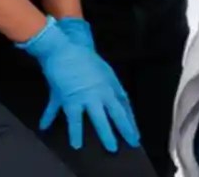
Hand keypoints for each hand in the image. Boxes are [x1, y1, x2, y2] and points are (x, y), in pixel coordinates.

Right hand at [17, 17, 140, 151]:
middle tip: (133, 142)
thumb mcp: (101, 69)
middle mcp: (102, 91)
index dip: (129, 116)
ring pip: (99, 119)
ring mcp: (88, 96)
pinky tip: (75, 144)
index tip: (134, 129)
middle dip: (126, 128)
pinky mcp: (71, 99)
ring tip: (111, 148)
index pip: (124, 102)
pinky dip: (74, 132)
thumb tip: (114, 97)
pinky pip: (73, 119)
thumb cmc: (82, 57)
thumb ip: (106, 85)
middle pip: (118, 112)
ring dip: (106, 134)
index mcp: (110, 82)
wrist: (65, 48)